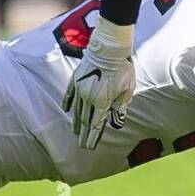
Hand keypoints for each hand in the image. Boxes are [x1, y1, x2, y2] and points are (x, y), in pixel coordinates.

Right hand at [61, 15, 135, 149]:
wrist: (110, 48)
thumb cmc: (122, 68)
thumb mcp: (128, 89)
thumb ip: (121, 106)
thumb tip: (116, 121)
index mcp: (102, 102)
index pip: (96, 124)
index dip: (92, 137)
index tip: (89, 147)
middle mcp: (88, 98)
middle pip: (85, 120)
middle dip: (83, 134)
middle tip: (81, 144)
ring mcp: (80, 88)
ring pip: (77, 109)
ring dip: (76, 122)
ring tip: (75, 132)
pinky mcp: (76, 78)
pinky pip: (69, 94)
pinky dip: (68, 103)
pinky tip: (66, 110)